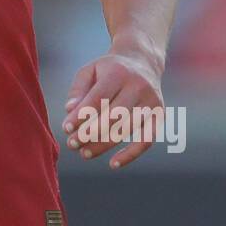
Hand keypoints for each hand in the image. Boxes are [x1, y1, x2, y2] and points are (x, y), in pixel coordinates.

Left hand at [61, 47, 164, 168]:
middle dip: (89, 133)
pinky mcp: (159, 115)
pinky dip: (131, 154)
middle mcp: (138, 86)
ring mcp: (151, 101)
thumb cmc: (109, 69)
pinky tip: (113, 164)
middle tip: (72, 144)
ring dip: (103, 145)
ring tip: (84, 153)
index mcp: (118, 72)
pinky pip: (146, 140)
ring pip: (126, 130)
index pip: (97, 99)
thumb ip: (78, 89)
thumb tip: (70, 110)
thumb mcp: (90, 70)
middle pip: (112, 116)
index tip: (66, 128)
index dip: (80, 116)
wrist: (143, 61)